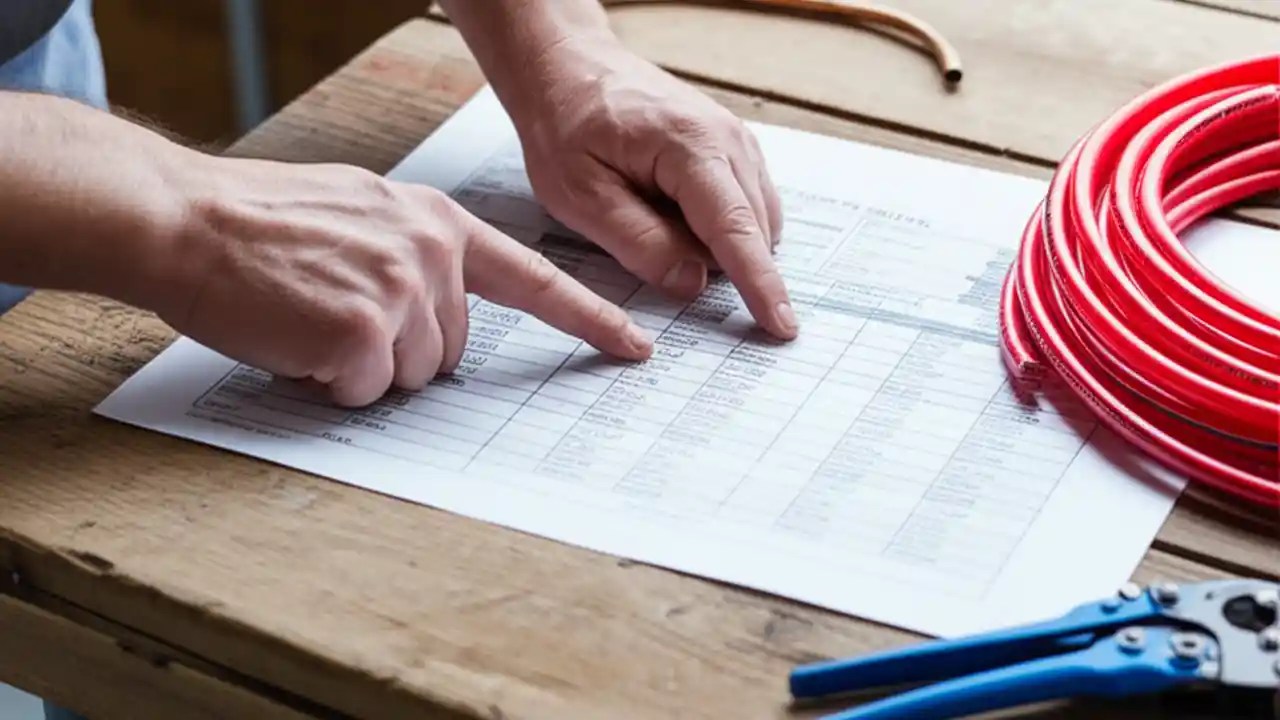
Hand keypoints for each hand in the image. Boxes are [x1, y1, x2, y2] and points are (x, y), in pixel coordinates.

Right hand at [150, 157, 651, 406]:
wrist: (186, 219)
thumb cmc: (261, 222)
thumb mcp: (361, 213)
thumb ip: (415, 255)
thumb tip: (437, 312)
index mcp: (437, 222)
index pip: (534, 280)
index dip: (589, 318)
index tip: (635, 347)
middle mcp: (432, 254)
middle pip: (452, 350)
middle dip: (398, 349)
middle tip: (336, 311)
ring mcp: (401, 292)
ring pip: (411, 376)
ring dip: (362, 366)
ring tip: (311, 317)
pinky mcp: (363, 333)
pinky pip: (364, 391)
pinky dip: (327, 381)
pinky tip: (296, 338)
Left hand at [509, 37, 795, 339]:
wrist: (569, 67)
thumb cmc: (566, 125)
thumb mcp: (580, 195)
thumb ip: (640, 243)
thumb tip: (694, 284)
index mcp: (690, 147)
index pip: (735, 229)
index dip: (759, 284)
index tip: (782, 326)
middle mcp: (728, 139)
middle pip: (750, 230)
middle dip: (721, 264)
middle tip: (649, 247)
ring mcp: (736, 140)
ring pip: (752, 221)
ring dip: (716, 244)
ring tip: (649, 218)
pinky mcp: (732, 148)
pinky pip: (744, 205)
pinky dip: (718, 227)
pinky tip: (670, 214)